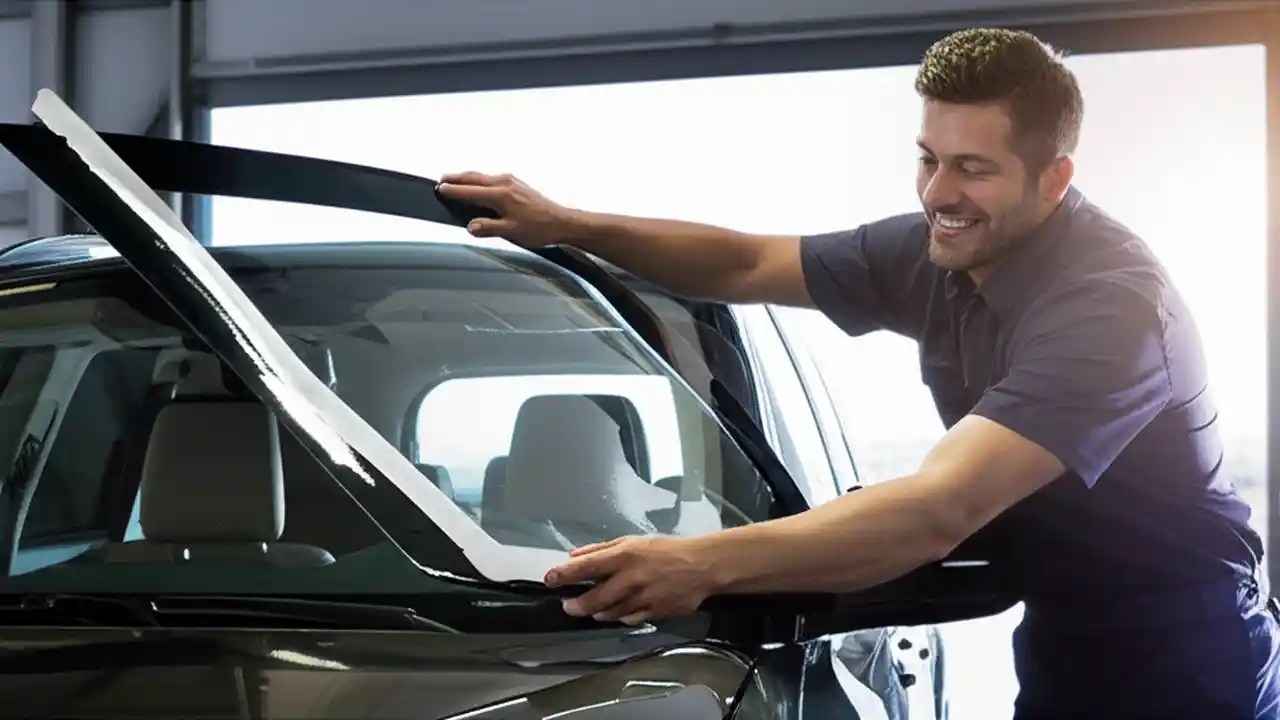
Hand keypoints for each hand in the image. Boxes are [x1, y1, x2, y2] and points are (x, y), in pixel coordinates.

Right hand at [436, 171, 578, 247]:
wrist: (562, 222)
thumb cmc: (539, 228)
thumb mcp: (511, 232)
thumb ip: (488, 228)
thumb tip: (470, 226)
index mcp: (500, 195)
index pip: (469, 191)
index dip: (452, 191)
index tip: (439, 189)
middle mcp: (504, 183)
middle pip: (473, 177)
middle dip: (455, 179)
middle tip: (441, 181)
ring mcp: (512, 181)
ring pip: (483, 176)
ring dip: (467, 178)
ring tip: (455, 182)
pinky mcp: (517, 184)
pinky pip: (492, 178)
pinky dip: (480, 180)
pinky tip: (478, 186)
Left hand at [544, 535, 720, 625]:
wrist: (702, 565)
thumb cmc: (665, 550)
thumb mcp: (633, 541)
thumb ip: (602, 549)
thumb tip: (573, 555)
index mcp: (625, 555)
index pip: (587, 566)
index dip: (564, 574)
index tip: (549, 578)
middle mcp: (632, 578)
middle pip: (595, 598)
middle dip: (577, 604)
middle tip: (568, 605)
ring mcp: (644, 598)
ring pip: (611, 612)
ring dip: (597, 612)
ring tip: (592, 609)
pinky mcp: (655, 612)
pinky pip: (630, 619)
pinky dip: (620, 616)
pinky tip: (617, 612)